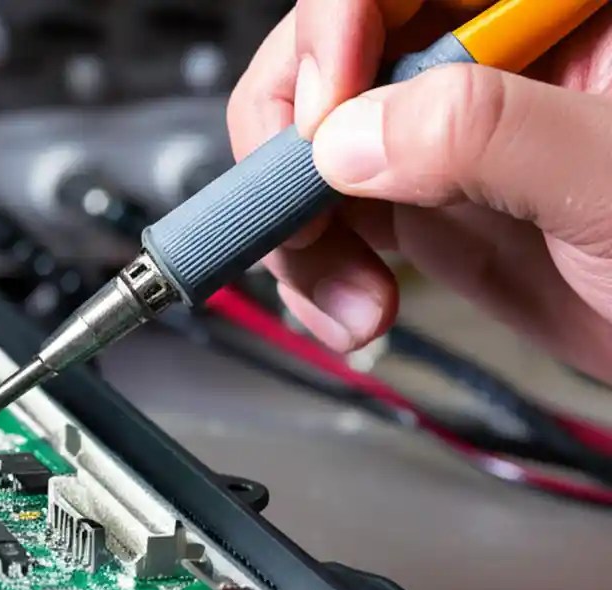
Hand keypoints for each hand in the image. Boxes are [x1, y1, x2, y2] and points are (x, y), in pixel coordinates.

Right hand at [227, 0, 611, 382]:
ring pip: (308, 146)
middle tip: (304, 209)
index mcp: (542, 9)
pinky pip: (320, 217)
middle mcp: (475, 58)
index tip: (328, 116)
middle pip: (326, 58)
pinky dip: (310, 271)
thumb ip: (487, 134)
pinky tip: (351, 310)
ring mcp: (437, 133)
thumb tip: (351, 136)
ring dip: (298, 231)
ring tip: (348, 296)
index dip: (336, 29)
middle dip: (296, 145)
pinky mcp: (413, 201)